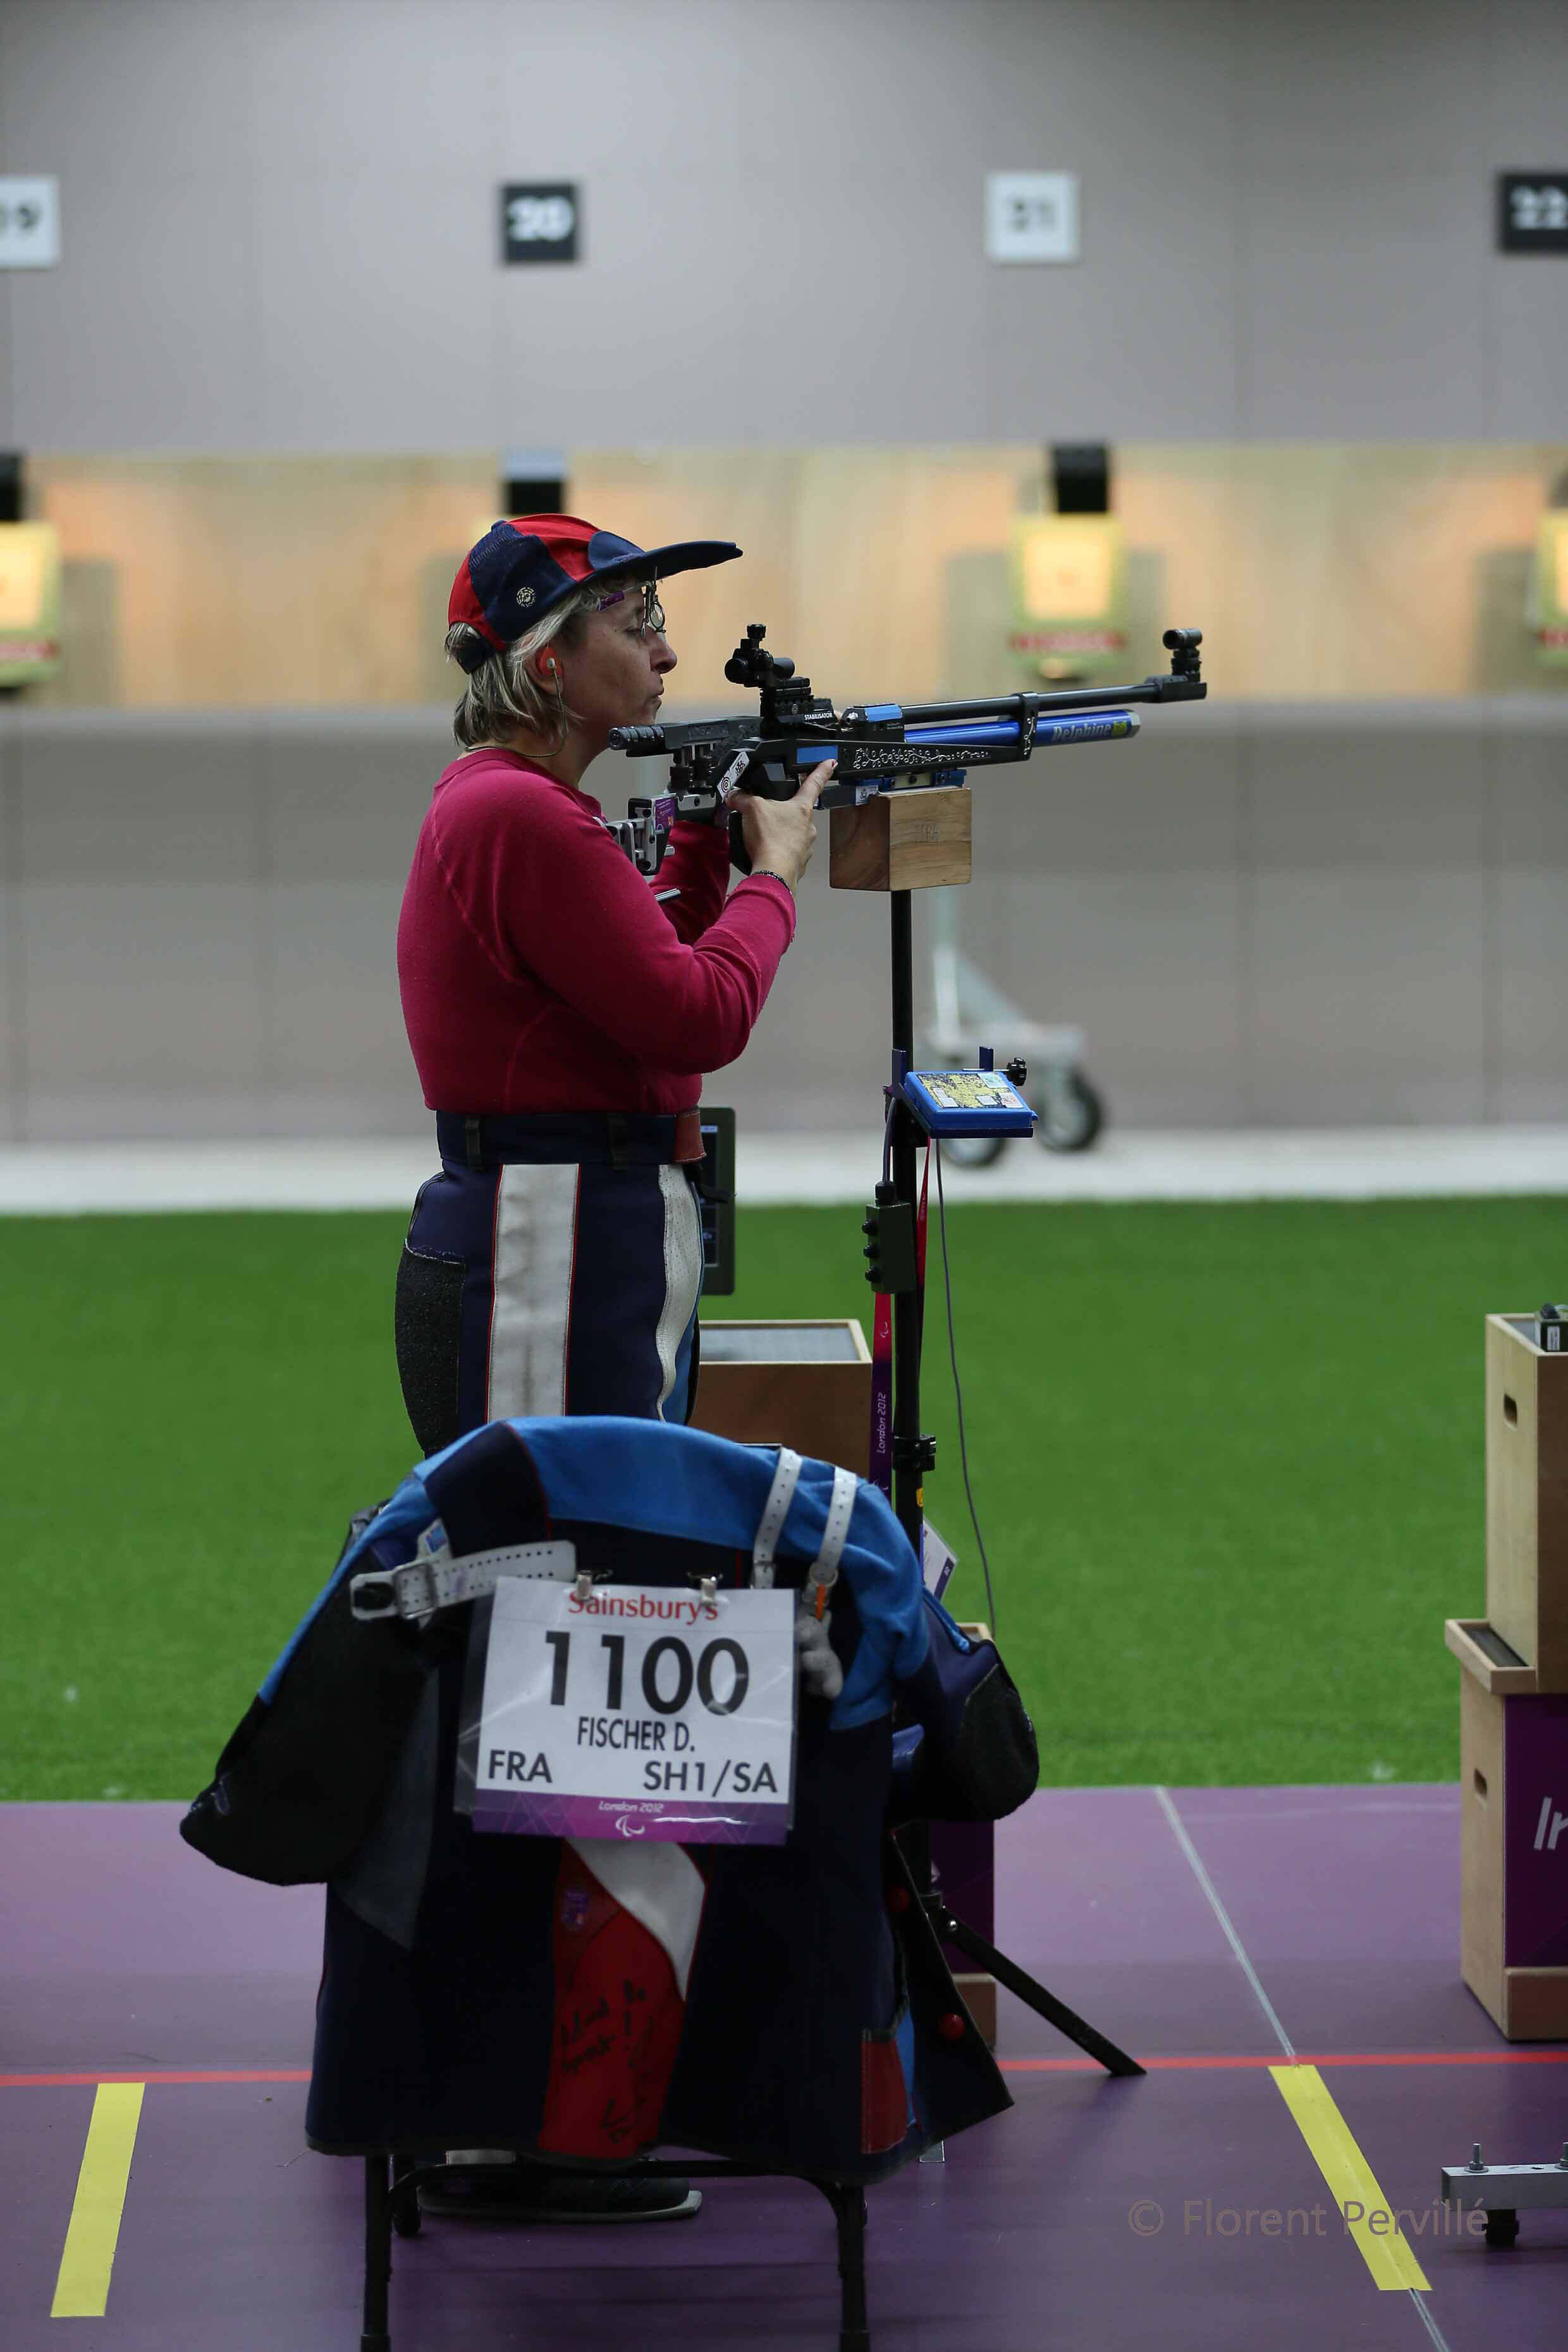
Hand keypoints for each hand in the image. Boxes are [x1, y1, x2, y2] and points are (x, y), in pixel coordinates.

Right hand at [740, 760, 832, 890]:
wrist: (773, 873)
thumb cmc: (771, 840)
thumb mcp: (751, 809)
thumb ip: (742, 798)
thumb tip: (734, 795)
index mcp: (802, 808)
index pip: (815, 782)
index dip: (822, 770)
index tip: (830, 762)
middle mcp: (809, 826)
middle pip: (798, 811)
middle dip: (784, 811)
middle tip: (768, 814)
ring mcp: (805, 846)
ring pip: (792, 833)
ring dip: (779, 832)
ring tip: (762, 836)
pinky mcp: (798, 862)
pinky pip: (787, 851)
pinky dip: (777, 849)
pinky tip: (764, 850)